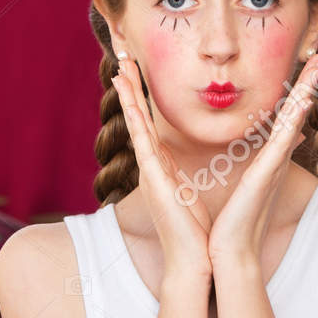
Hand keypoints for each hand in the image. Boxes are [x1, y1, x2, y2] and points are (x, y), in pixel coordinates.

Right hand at [112, 53, 211, 279]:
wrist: (194, 260)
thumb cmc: (197, 233)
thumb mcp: (194, 197)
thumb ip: (190, 179)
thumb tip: (197, 169)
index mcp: (162, 169)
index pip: (149, 125)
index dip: (141, 98)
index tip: (136, 72)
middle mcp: (152, 167)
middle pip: (137, 118)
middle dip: (129, 87)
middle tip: (121, 57)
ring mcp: (150, 173)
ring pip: (136, 125)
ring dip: (128, 96)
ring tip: (119, 69)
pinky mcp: (154, 181)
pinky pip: (144, 145)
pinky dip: (136, 122)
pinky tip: (131, 103)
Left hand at [207, 52, 317, 268]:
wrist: (228, 252)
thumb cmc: (230, 223)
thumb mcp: (238, 186)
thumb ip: (248, 168)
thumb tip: (247, 155)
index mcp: (267, 159)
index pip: (285, 117)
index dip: (297, 91)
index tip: (305, 67)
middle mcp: (276, 159)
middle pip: (297, 111)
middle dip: (309, 82)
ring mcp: (274, 165)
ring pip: (296, 118)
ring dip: (308, 89)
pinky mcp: (267, 174)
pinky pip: (284, 140)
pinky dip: (295, 119)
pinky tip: (304, 99)